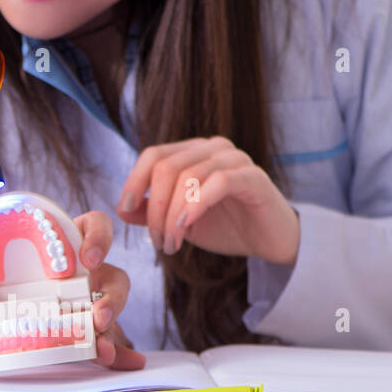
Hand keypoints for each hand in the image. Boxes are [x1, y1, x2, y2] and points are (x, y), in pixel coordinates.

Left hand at [0, 210, 145, 369]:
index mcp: (61, 243)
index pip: (93, 226)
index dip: (99, 237)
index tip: (89, 257)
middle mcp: (82, 270)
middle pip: (113, 274)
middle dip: (111, 295)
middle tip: (97, 316)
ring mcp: (86, 301)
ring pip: (112, 308)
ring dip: (113, 328)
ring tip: (101, 348)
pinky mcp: (84, 329)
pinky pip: (107, 339)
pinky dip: (116, 352)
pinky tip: (120, 361)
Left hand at [117, 136, 299, 265]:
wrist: (270, 242)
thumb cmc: (225, 226)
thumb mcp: (179, 221)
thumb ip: (151, 212)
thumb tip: (121, 209)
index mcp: (192, 153)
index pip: (153, 155)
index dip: (134, 181)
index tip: (126, 209)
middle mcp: (212, 148)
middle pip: (166, 167)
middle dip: (155, 208)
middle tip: (157, 240)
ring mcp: (234, 159)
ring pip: (188, 176)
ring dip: (172, 215)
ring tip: (171, 243)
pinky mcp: (253, 176)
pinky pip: (217, 182)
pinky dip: (194, 206)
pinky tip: (185, 227)